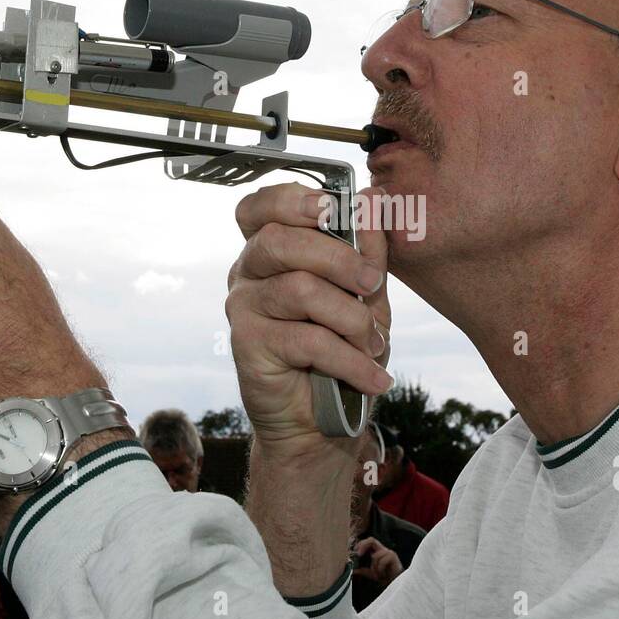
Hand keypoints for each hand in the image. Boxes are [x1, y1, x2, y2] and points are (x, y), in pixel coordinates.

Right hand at [226, 184, 392, 453]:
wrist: (324, 421)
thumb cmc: (343, 349)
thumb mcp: (366, 295)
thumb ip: (367, 248)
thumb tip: (372, 198)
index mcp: (272, 247)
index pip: (261, 206)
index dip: (293, 200)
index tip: (334, 208)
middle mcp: (248, 271)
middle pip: (282, 241)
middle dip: (339, 258)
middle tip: (373, 283)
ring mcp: (243, 306)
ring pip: (299, 289)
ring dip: (351, 318)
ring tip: (376, 344)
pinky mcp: (247, 345)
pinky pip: (305, 340)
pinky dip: (350, 359)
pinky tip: (372, 377)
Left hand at [353, 537, 402, 584]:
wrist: (395, 583)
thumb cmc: (384, 576)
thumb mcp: (370, 573)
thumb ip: (361, 570)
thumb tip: (352, 570)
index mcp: (377, 551)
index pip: (369, 541)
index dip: (361, 544)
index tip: (354, 551)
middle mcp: (383, 549)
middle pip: (372, 540)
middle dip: (363, 546)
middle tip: (358, 554)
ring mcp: (389, 552)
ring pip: (375, 556)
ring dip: (374, 567)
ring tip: (378, 575)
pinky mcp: (393, 557)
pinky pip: (382, 561)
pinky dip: (380, 569)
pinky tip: (383, 574)